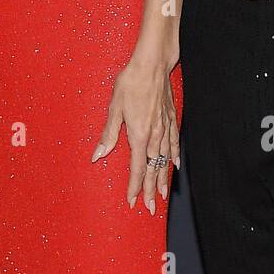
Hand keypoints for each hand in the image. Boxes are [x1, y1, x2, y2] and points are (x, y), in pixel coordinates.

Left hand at [92, 57, 179, 213]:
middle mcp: (155, 135)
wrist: (152, 64)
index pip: (136, 168)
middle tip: (151, 208)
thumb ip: (108, 134)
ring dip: (163, 178)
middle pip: (153, 169)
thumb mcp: (114, 108)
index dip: (134, 186)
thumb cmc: (131, 83)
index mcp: (139, 134)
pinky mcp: (171, 119)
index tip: (132, 201)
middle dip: (150, 190)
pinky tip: (176, 164)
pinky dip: (174, 156)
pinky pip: (174, 143)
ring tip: (162, 193)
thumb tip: (98, 155)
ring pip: (165, 159)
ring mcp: (165, 128)